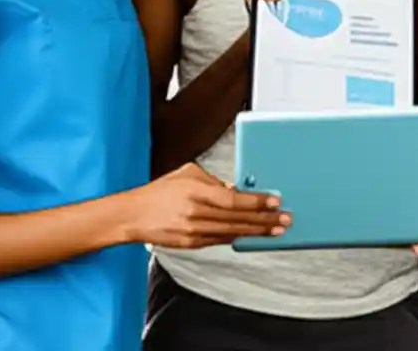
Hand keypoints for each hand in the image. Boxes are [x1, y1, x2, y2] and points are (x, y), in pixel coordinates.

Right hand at [124, 163, 290, 247]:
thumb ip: (213, 180)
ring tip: (276, 230)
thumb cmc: (158, 192)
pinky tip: (253, 236)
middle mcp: (196, 213)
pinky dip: (238, 237)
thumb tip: (237, 189)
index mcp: (195, 191)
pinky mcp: (191, 243)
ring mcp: (193, 231)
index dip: (256, 202)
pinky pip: (220, 240)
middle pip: (238, 218)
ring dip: (257, 232)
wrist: (131, 216)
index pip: (233, 199)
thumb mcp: (186, 174)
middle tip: (285, 220)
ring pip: (232, 232)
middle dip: (265, 219)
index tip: (275, 201)